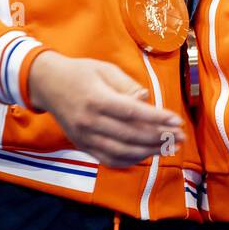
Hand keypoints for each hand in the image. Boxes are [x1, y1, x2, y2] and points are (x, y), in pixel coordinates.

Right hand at [27, 50, 184, 165]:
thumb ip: (127, 86)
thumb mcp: (106, 69)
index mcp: (97, 99)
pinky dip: (130, 160)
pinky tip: (147, 154)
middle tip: (180, 136)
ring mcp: (84, 137)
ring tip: (169, 146)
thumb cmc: (81, 72)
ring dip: (149, 152)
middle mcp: (90, 122)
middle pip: (130, 135)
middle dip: (159, 137)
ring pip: (121, 152)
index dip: (157, 119)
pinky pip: (109, 159)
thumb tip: (146, 99)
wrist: (47, 84)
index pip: (132, 113)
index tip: (177, 121)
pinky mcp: (83, 146)